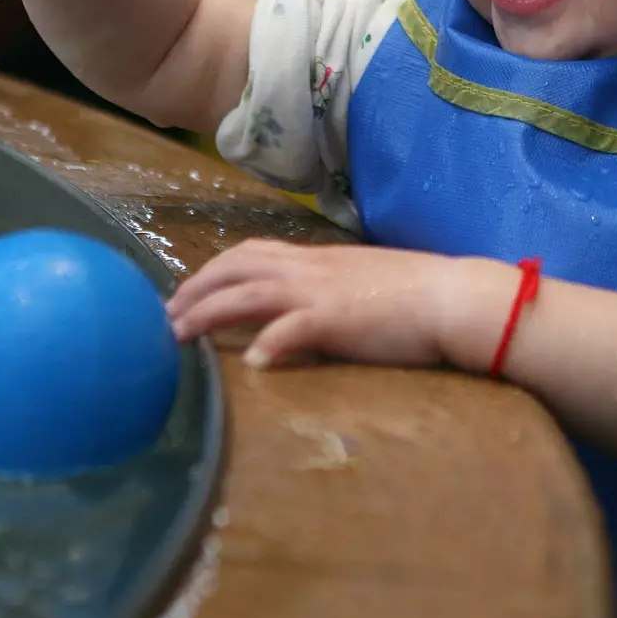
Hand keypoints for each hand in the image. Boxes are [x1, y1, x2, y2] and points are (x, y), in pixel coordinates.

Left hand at [167, 239, 506, 369]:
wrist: (451, 296)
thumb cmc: (413, 294)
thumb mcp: (357, 283)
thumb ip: (324, 291)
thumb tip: (298, 310)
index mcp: (314, 259)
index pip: (249, 253)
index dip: (211, 271)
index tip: (185, 291)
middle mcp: (309, 268)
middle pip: (235, 267)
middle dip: (194, 288)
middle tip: (165, 315)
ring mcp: (320, 292)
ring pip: (248, 293)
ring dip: (208, 313)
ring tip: (179, 336)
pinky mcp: (336, 319)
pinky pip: (292, 328)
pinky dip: (266, 343)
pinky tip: (249, 364)